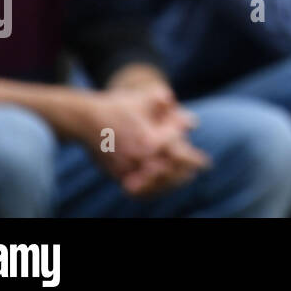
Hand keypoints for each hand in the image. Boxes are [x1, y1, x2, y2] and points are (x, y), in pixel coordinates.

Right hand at [84, 84, 210, 197]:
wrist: (85, 118)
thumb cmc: (118, 105)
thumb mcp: (145, 99)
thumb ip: (170, 108)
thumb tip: (193, 122)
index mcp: (149, 141)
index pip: (179, 157)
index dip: (194, 161)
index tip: (205, 163)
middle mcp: (138, 159)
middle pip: (170, 174)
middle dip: (185, 172)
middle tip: (196, 170)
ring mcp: (125, 169)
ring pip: (154, 185)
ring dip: (170, 183)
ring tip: (182, 179)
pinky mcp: (115, 174)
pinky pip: (136, 190)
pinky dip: (150, 191)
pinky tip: (158, 186)